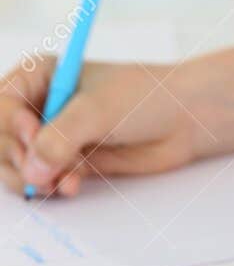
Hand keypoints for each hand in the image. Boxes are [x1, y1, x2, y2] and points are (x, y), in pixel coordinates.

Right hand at [0, 56, 202, 198]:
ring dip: (34, 180)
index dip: (10, 126)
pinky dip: (51, 188)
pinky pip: (41, 182)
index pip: (1, 105)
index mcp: (39, 77)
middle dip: (19, 160)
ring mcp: (51, 137)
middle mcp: (38, 106)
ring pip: (17, 166)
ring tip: (64, 183)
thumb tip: (32, 170)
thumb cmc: (145, 97)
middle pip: (2, 140)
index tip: (34, 138)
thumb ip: (61, 138)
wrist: (184, 119)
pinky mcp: (66, 162)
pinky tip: (72, 186)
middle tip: (42, 174)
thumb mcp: (99, 110)